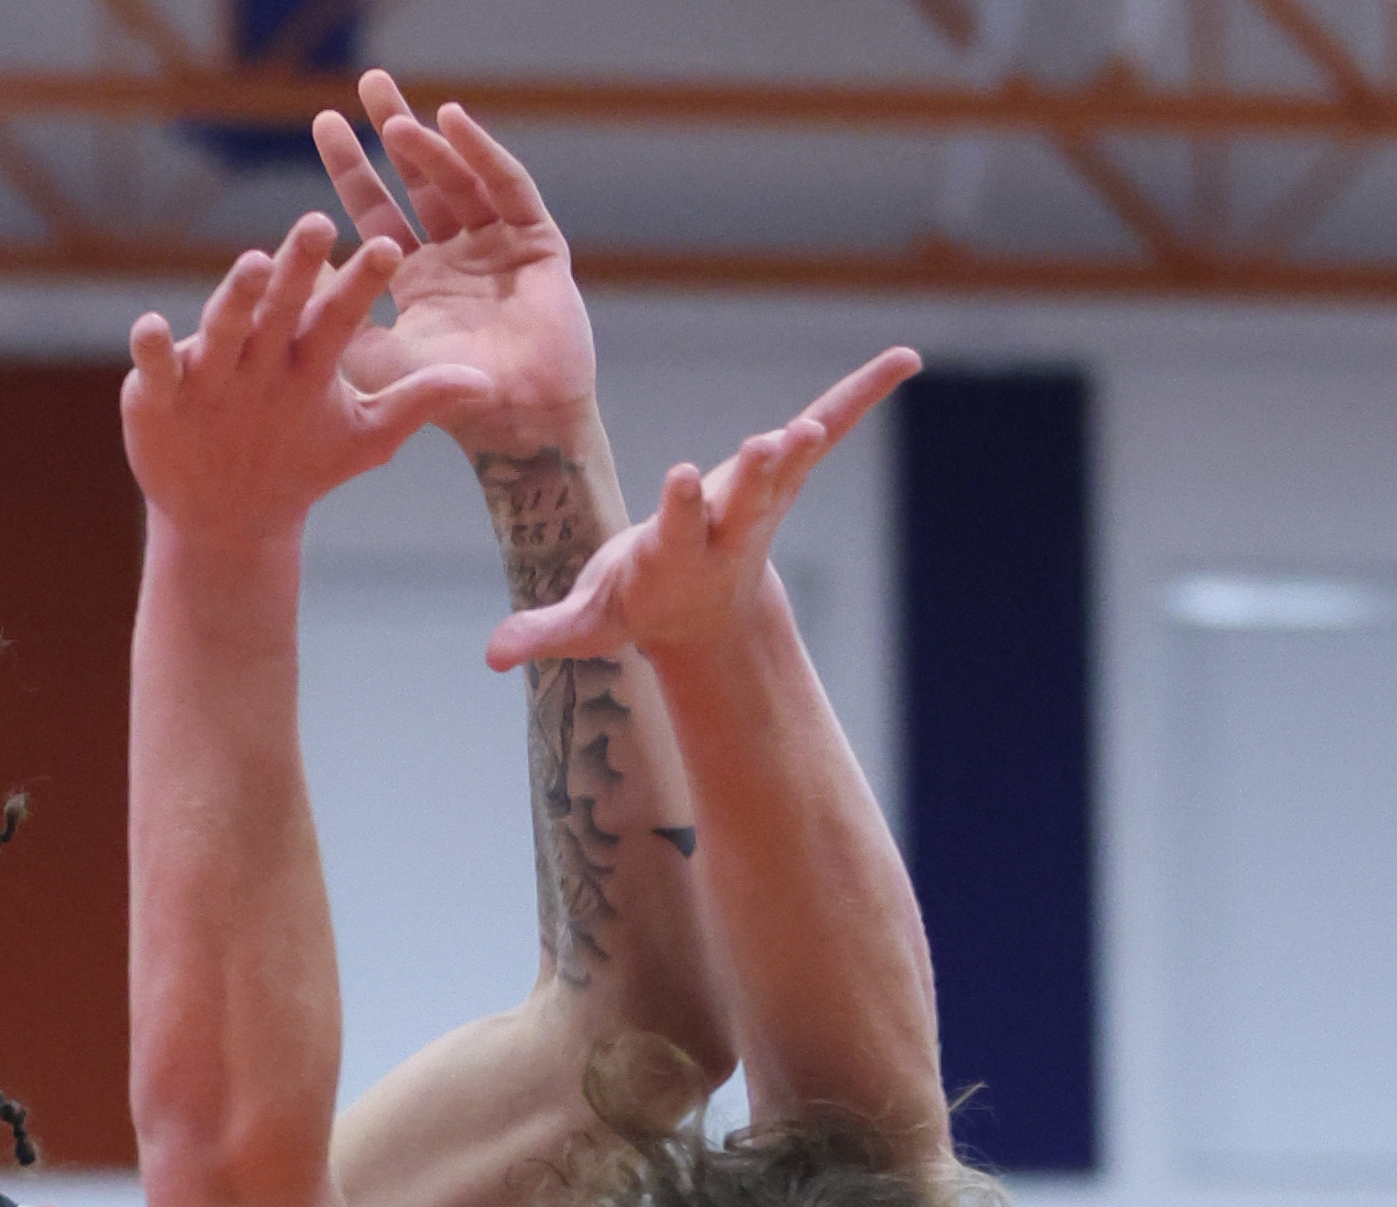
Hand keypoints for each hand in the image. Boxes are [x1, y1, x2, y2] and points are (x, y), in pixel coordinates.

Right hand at [123, 213, 494, 542]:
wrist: (229, 512)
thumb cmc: (301, 464)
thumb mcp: (365, 437)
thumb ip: (418, 403)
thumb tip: (487, 384)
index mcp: (309, 351)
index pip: (341, 310)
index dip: (362, 282)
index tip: (390, 250)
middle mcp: (260, 346)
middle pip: (282, 301)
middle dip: (298, 266)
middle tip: (320, 223)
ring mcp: (209, 365)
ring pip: (224, 323)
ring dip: (235, 295)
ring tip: (252, 266)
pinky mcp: (158, 390)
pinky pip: (154, 366)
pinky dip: (151, 350)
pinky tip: (152, 328)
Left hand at [315, 74, 594, 437]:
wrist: (513, 427)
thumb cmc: (445, 408)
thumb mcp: (371, 359)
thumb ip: (336, 317)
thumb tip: (284, 278)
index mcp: (418, 280)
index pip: (378, 212)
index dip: (352, 170)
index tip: (323, 125)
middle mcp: (458, 256)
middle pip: (420, 179)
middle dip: (393, 132)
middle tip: (367, 83)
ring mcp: (499, 247)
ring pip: (459, 180)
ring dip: (427, 146)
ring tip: (392, 119)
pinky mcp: (537, 246)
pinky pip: (509, 188)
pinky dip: (482, 155)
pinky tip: (452, 124)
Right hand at [488, 350, 920, 669]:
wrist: (707, 616)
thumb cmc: (635, 605)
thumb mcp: (588, 624)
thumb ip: (545, 633)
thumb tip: (492, 657)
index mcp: (675, 557)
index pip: (679, 528)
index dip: (681, 505)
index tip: (680, 477)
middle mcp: (725, 529)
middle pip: (744, 500)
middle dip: (755, 474)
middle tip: (770, 444)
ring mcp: (756, 501)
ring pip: (783, 470)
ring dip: (804, 443)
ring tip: (824, 415)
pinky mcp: (778, 475)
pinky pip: (827, 425)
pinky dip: (862, 394)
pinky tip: (904, 358)